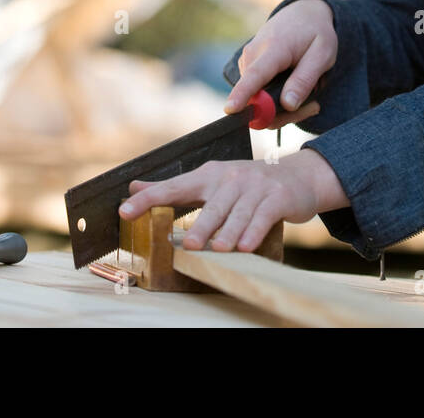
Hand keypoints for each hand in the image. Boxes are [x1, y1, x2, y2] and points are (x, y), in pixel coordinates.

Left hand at [118, 149, 348, 251]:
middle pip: (212, 205)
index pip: (174, 186)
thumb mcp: (210, 180)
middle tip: (190, 245)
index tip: (125, 211)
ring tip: (219, 249)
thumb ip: (173, 187)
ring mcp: (256, 186)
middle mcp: (231, 178)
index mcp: (209, 174)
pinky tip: (245, 246)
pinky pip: (263, 216)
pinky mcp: (277, 198)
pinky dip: (253, 231)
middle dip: (201, 225)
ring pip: (238, 212)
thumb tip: (133, 187)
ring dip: (229, 232)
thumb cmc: (247, 184)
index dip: (149, 198)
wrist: (298, 176)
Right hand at [225, 0, 336, 128]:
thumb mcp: (322, 54)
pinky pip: (257, 93)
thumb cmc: (315, 33)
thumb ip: (305, 79)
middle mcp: (253, 54)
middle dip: (283, 112)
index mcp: (274, 48)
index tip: (230, 109)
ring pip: (258, 99)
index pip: (255, 75)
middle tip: (313, 106)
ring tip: (309, 91)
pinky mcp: (247, 66)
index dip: (242, 94)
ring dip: (282, 106)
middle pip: (257, 98)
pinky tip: (294, 87)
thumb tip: (287, 105)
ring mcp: (247, 60)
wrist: (302, 12)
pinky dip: (275, 98)